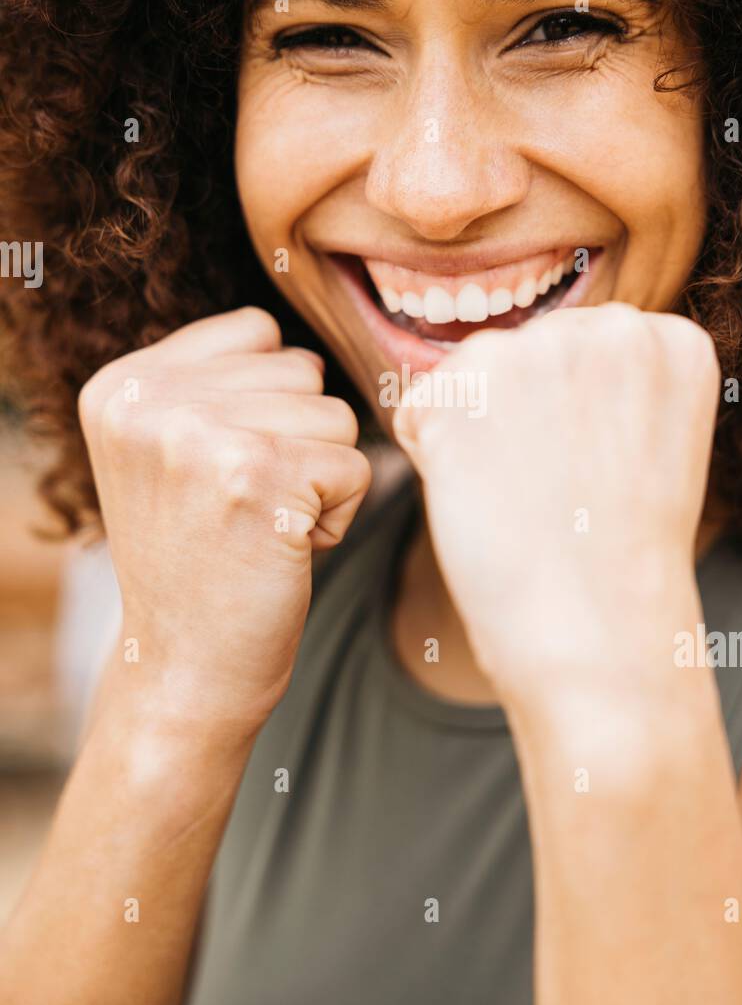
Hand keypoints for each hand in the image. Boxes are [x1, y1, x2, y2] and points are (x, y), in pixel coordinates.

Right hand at [78, 307, 370, 732]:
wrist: (185, 672)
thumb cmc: (200, 563)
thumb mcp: (171, 453)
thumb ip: (216, 383)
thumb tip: (308, 340)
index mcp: (123, 384)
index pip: (257, 332)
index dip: (269, 405)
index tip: (222, 473)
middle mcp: (148, 399)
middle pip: (302, 370)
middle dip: (298, 442)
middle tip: (244, 509)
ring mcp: (197, 433)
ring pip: (335, 414)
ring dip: (321, 477)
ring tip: (262, 527)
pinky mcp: (256, 476)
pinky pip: (356, 464)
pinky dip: (339, 515)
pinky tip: (283, 551)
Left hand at [393, 303, 718, 707]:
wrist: (599, 637)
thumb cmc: (618, 562)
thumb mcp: (648, 444)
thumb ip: (604, 381)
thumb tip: (524, 351)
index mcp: (670, 339)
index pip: (580, 347)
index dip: (568, 419)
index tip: (598, 477)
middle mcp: (612, 326)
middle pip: (522, 351)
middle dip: (517, 416)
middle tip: (557, 495)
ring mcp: (536, 349)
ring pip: (467, 374)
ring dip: (472, 433)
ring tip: (523, 499)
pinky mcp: (461, 388)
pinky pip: (417, 410)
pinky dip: (431, 459)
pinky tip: (483, 503)